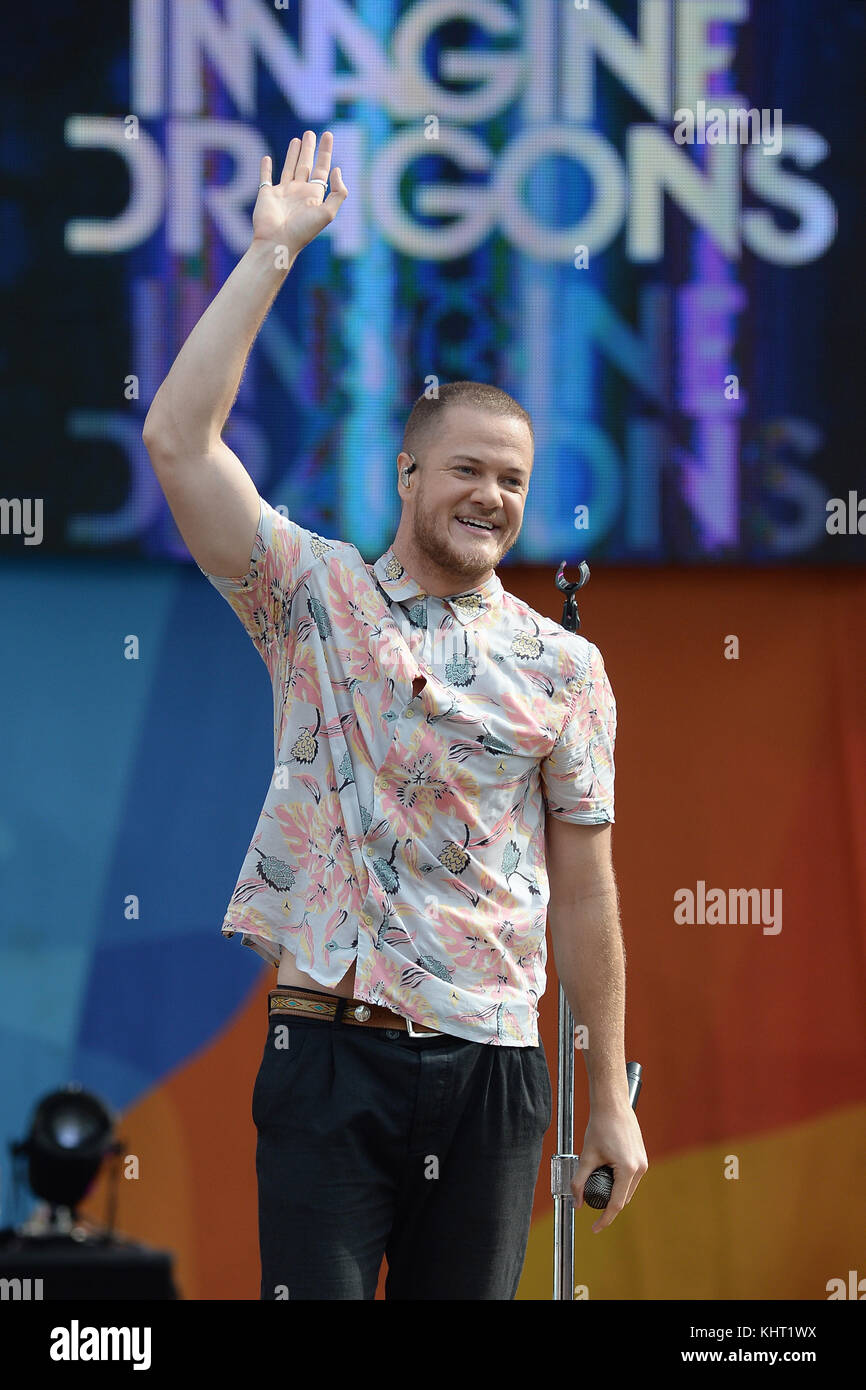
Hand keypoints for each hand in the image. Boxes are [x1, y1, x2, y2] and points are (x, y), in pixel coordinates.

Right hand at [252, 130, 347, 256]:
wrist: (278, 242)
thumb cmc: (303, 230)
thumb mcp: (328, 213)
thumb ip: (338, 192)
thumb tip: (337, 169)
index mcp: (314, 195)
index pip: (322, 169)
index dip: (325, 152)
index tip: (328, 134)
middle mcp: (299, 192)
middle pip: (306, 164)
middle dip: (309, 149)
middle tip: (310, 133)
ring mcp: (283, 193)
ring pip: (289, 167)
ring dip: (292, 154)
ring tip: (296, 140)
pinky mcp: (266, 195)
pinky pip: (266, 177)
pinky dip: (265, 168)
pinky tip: (266, 158)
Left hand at [571, 1103, 647, 1233]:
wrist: (613, 1106)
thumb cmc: (600, 1127)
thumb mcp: (586, 1156)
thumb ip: (579, 1181)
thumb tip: (576, 1202)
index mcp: (628, 1169)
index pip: (616, 1204)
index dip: (605, 1219)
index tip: (594, 1228)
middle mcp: (640, 1168)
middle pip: (623, 1199)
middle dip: (608, 1206)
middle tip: (591, 1205)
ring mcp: (643, 1163)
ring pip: (628, 1190)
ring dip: (615, 1194)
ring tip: (597, 1188)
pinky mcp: (643, 1158)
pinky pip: (631, 1179)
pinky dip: (620, 1183)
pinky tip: (608, 1179)